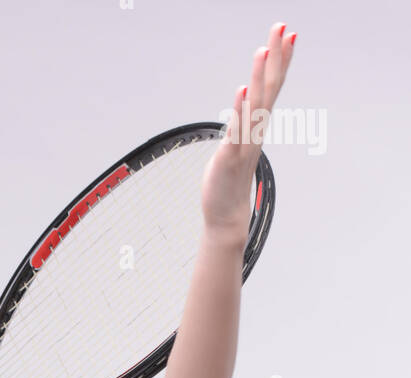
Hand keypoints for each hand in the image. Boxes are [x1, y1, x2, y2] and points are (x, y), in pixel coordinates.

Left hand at [201, 21, 296, 239]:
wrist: (226, 213)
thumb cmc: (229, 178)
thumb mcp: (238, 141)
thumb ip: (243, 120)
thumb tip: (246, 100)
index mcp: (257, 124)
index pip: (272, 85)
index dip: (281, 59)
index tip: (289, 32)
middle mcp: (255, 130)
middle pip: (268, 87)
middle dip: (276, 56)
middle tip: (282, 26)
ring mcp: (244, 143)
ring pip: (255, 105)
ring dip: (258, 77)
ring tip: (263, 50)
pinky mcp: (229, 156)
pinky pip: (236, 131)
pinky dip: (240, 110)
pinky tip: (241, 91)